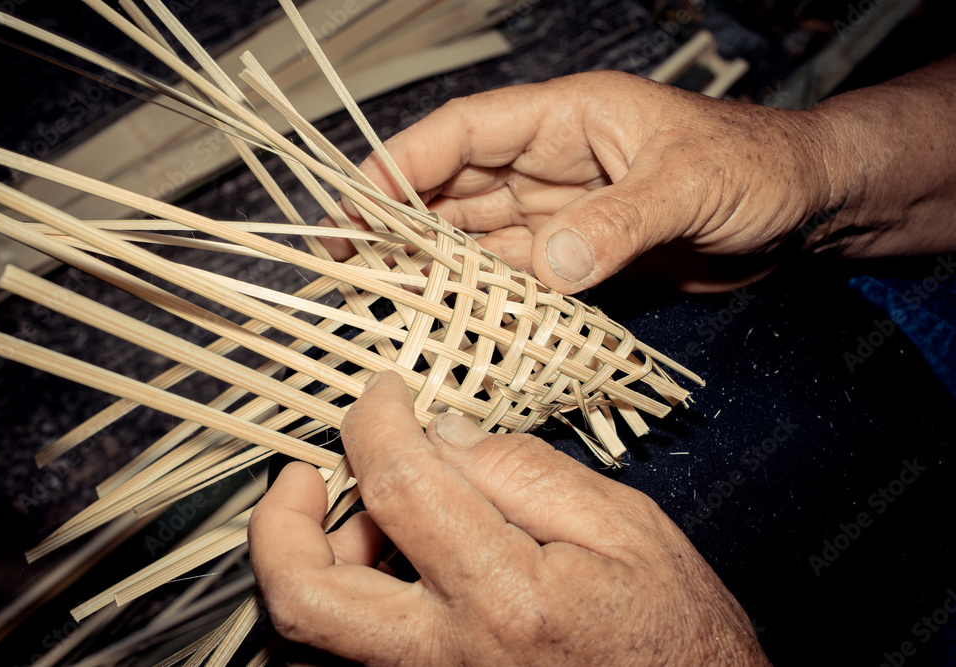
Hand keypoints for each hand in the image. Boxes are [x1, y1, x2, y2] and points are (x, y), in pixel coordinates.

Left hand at [249, 371, 768, 664]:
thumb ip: (525, 473)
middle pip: (306, 599)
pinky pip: (351, 650)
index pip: (400, 485)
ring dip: (315, 558)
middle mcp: (450, 657)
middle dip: (279, 523)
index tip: (384, 395)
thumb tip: (440, 432)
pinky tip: (392, 562)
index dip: (376, 422)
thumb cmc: (675, 632)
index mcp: (507, 598)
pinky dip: (349, 592)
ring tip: (369, 514)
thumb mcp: (627, 528)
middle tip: (304, 473)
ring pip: (315, 635)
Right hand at [321, 70, 836, 292]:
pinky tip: (457, 321)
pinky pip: (519, 278)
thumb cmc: (755, 167)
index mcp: (565, 119)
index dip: (402, 163)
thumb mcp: (689, 184)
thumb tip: (548, 267)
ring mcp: (561, 214)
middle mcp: (550, 165)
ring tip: (390, 301)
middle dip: (402, 224)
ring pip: (480, 239)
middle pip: (455, 189)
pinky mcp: (580, 257)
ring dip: (438, 268)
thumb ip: (619, 222)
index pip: (463, 133)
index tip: (356, 204)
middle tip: (351, 266)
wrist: (799, 208)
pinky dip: (488, 299)